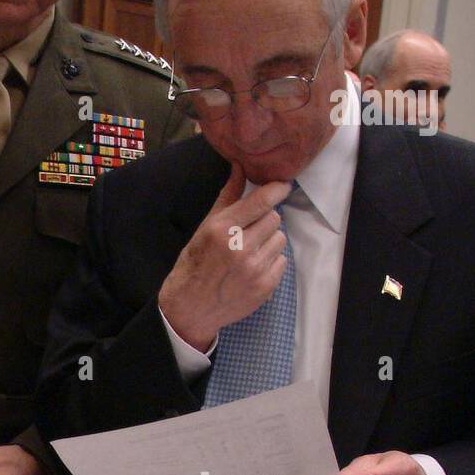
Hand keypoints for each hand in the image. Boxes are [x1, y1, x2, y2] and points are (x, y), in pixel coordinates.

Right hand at [158, 162, 291, 351]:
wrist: (190, 308)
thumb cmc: (194, 264)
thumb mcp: (204, 228)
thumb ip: (227, 198)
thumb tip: (240, 167)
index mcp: (221, 230)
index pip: (261, 201)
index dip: (277, 189)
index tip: (283, 185)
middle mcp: (240, 248)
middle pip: (274, 218)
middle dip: (264, 221)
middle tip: (249, 231)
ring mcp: (255, 269)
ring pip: (280, 239)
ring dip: (269, 241)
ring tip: (250, 251)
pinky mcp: (265, 286)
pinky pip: (282, 261)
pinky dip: (270, 261)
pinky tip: (252, 267)